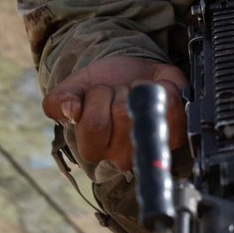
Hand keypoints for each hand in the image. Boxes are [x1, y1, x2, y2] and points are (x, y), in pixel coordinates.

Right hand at [42, 54, 187, 169]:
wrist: (128, 76)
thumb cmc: (99, 86)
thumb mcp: (73, 88)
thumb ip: (59, 101)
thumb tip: (71, 110)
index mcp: (92, 148)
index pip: (95, 125)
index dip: (98, 97)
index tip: (100, 91)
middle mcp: (122, 156)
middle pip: (123, 115)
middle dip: (120, 91)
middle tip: (118, 92)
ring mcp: (150, 147)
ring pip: (148, 110)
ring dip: (141, 89)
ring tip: (135, 93)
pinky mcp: (174, 135)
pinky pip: (174, 108)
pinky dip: (166, 88)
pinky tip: (156, 90)